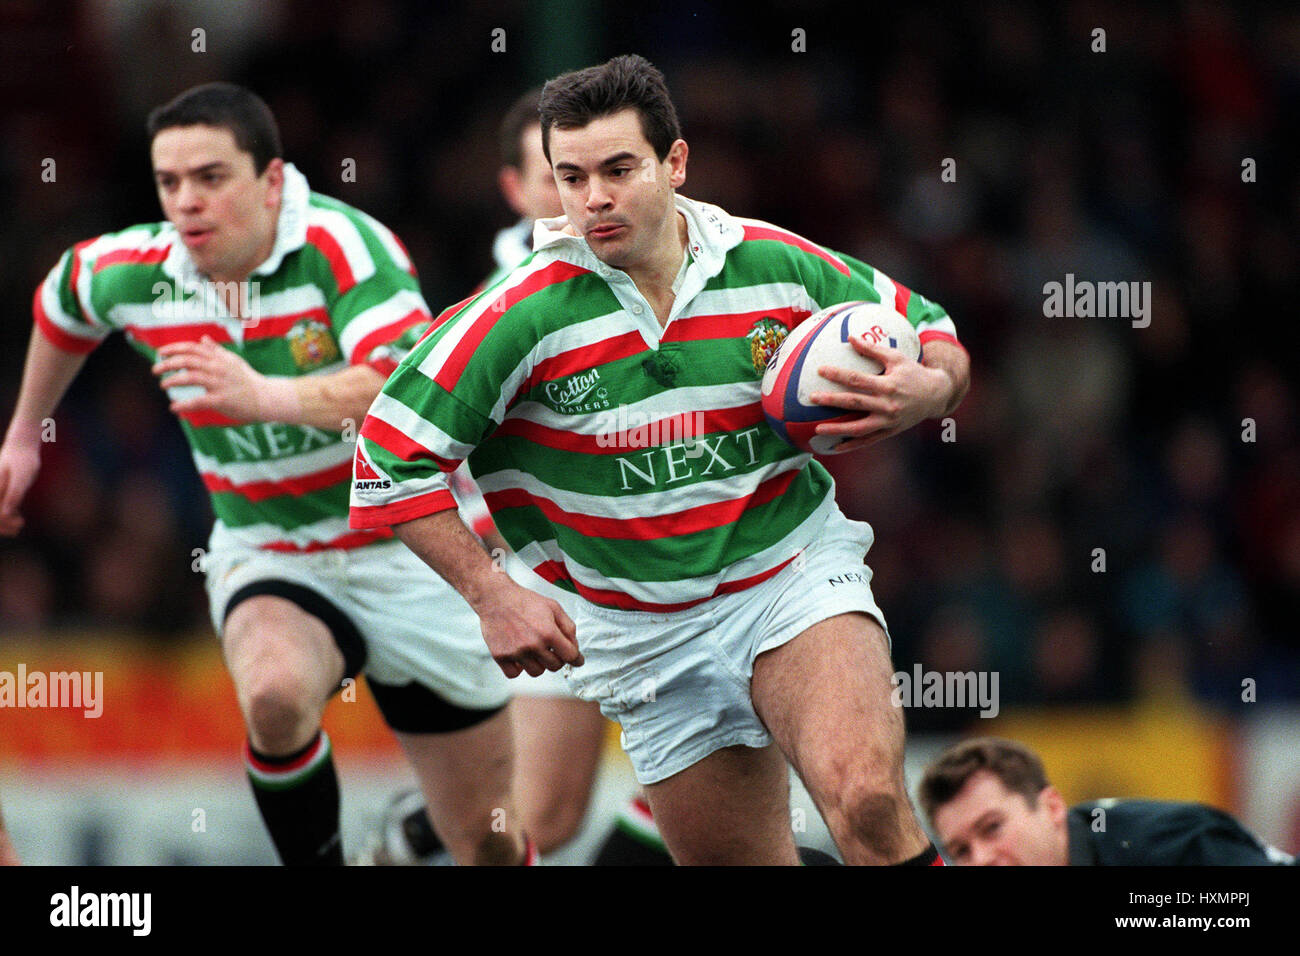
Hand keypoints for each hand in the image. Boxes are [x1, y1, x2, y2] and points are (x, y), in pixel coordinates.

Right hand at [0, 421, 42, 536]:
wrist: (22, 446)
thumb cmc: (23, 460)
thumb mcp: (21, 477)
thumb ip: (13, 494)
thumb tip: (4, 513)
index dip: (1, 523)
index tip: (17, 525)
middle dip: (2, 525)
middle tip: (20, 526)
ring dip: (4, 523)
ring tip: (20, 524)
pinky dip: (7, 517)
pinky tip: (19, 519)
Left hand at [152, 335, 297, 421]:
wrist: (266, 398)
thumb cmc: (248, 380)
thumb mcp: (233, 361)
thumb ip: (216, 351)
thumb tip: (203, 339)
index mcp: (219, 358)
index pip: (192, 348)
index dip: (174, 349)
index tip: (160, 353)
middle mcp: (218, 368)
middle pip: (188, 361)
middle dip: (168, 364)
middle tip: (155, 370)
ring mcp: (220, 384)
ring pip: (191, 377)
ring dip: (173, 380)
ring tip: (163, 385)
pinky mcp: (222, 400)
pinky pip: (199, 401)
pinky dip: (184, 405)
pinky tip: (174, 408)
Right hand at [473, 580, 582, 678]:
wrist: (496, 597)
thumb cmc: (525, 601)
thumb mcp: (553, 607)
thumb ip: (568, 627)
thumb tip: (575, 647)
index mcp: (548, 632)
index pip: (570, 656)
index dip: (577, 659)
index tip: (577, 660)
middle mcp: (533, 644)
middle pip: (555, 666)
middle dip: (557, 658)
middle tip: (551, 649)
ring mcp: (516, 652)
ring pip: (536, 672)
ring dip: (539, 664)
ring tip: (534, 651)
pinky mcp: (501, 656)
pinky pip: (514, 674)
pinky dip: (518, 668)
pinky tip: (520, 656)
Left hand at [810, 336, 952, 452]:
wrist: (936, 395)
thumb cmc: (913, 372)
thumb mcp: (896, 357)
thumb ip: (872, 349)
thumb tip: (850, 338)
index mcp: (888, 385)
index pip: (858, 380)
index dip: (838, 375)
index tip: (820, 370)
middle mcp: (887, 405)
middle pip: (854, 403)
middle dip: (832, 400)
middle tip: (812, 398)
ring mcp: (888, 421)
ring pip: (858, 428)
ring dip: (837, 430)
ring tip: (817, 430)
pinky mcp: (889, 432)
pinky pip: (867, 441)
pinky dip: (851, 445)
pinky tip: (835, 447)